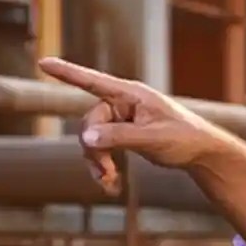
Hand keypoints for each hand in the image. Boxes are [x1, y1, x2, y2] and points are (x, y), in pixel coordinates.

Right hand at [38, 57, 225, 195]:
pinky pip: (102, 147)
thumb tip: (85, 137)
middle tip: (106, 174)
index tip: (43, 62)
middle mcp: (124, 103)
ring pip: (93, 138)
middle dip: (93, 149)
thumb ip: (119, 137)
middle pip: (90, 122)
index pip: (94, 81)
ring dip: (97, 162)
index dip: (67, 73)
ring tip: (109, 183)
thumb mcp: (152, 139)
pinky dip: (103, 166)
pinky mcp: (124, 134)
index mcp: (132, 95)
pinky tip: (110, 184)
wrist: (202, 152)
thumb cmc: (184, 138)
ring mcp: (123, 118)